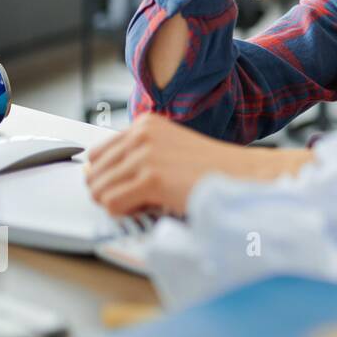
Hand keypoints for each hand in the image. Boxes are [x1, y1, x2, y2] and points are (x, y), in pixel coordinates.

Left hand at [84, 113, 312, 216]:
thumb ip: (137, 157)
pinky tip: (150, 207)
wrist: (242, 176)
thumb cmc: (211, 170)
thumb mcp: (169, 151)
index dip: (107, 177)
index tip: (125, 188)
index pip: (96, 154)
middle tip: (137, 200)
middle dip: (111, 193)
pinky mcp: (151, 178)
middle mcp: (141, 134)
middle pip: (94, 174)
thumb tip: (100, 178)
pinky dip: (126, 213)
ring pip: (99, 191)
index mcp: (145, 124)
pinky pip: (112, 204)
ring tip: (147, 203)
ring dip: (119, 204)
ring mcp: (145, 155)